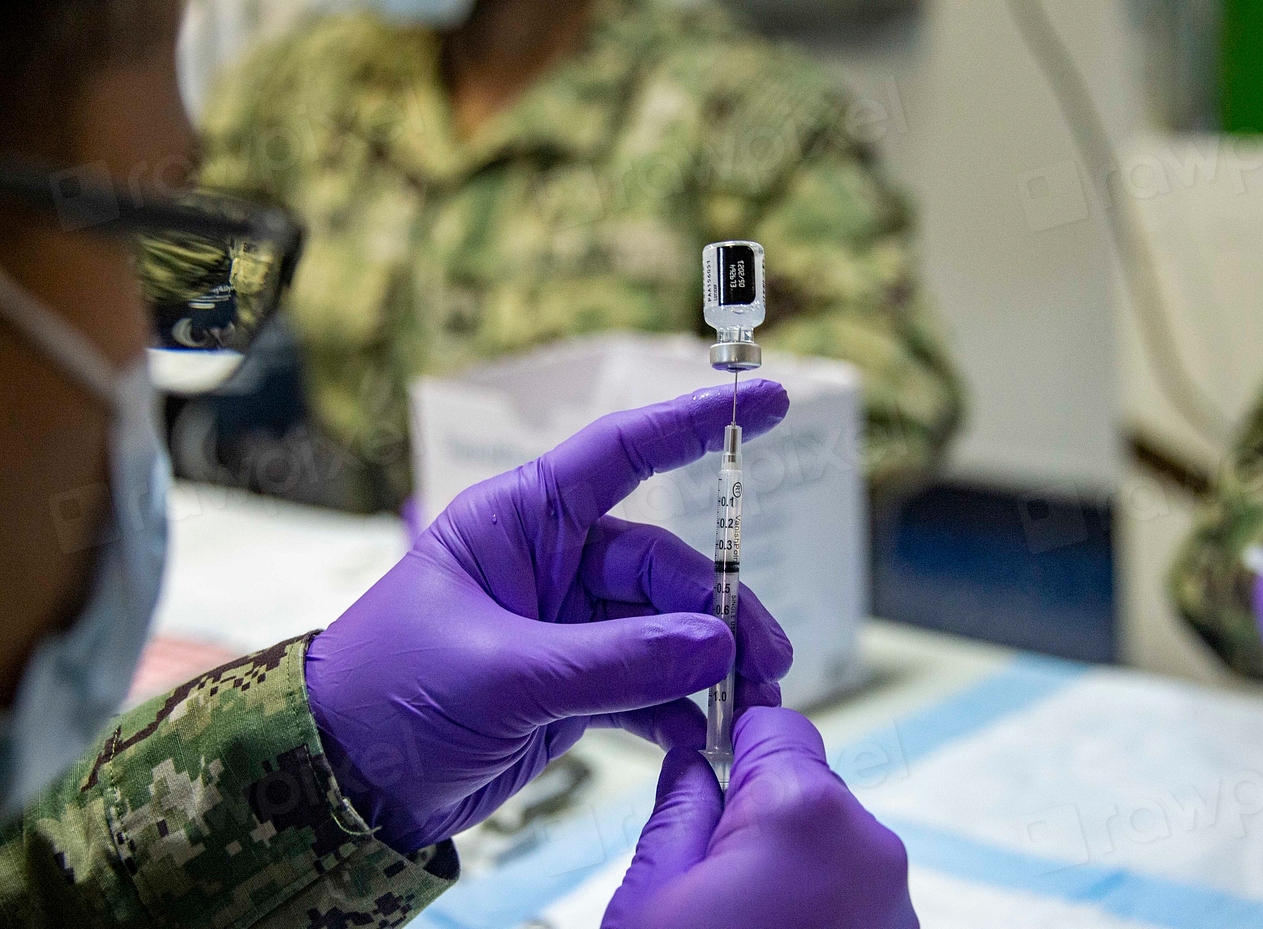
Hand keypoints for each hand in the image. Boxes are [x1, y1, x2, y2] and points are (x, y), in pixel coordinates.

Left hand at [305, 381, 793, 851]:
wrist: (340, 789)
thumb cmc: (390, 696)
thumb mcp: (501, 673)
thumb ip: (613, 661)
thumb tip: (718, 647)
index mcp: (520, 522)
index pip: (620, 453)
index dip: (693, 424)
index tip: (771, 399)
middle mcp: (550, 563)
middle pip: (661, 565)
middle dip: (716, 611)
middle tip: (761, 664)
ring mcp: (565, 626)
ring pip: (663, 628)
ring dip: (708, 665)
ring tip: (747, 704)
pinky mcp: (571, 686)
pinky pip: (645, 683)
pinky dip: (674, 709)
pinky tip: (693, 740)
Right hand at [603, 707, 917, 928]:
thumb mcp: (650, 901)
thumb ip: (677, 811)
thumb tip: (693, 768)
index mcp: (806, 815)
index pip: (775, 723)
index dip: (732, 740)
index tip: (706, 768)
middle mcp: (871, 849)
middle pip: (805, 788)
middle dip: (756, 816)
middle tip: (707, 882)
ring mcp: (896, 906)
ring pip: (829, 846)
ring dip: (788, 869)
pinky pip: (852, 897)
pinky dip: (815, 911)